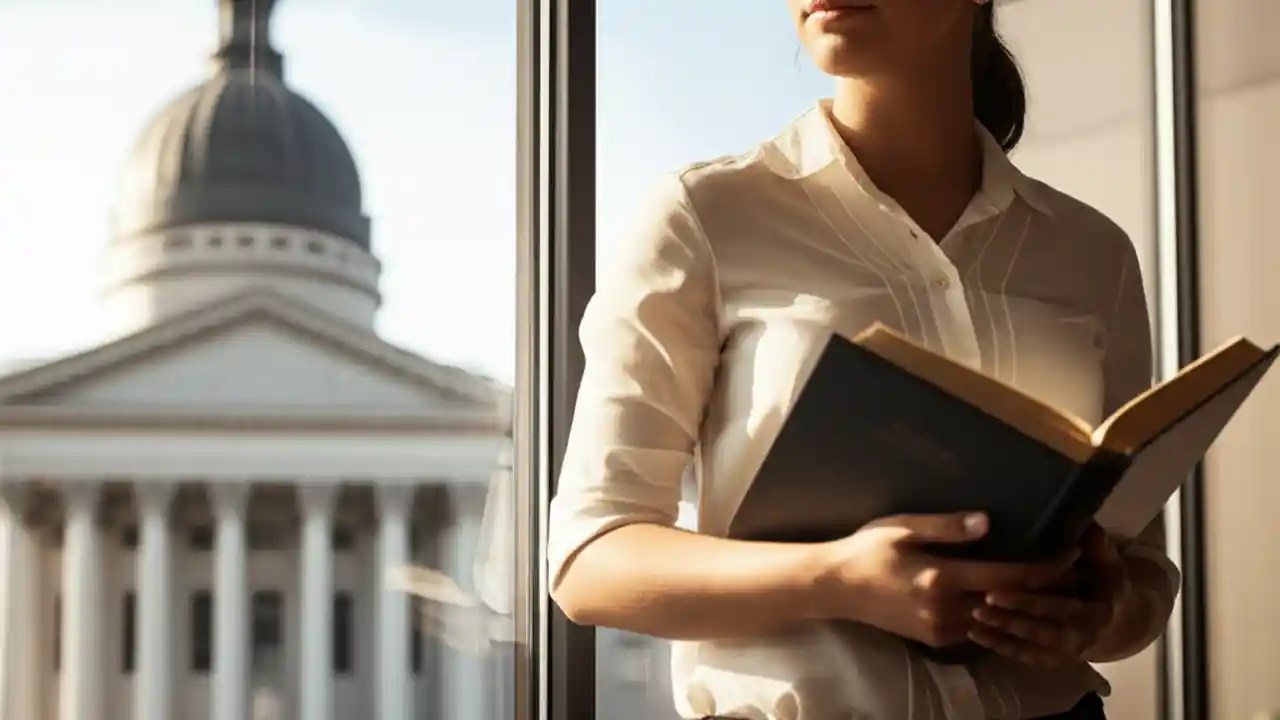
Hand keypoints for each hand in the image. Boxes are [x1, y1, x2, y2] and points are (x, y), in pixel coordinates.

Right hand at [811, 512, 1078, 647]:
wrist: (836, 588)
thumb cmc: (868, 549)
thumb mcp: (903, 527)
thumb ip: (947, 526)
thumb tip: (989, 522)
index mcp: (942, 579)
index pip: (1008, 576)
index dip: (1044, 567)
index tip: (1071, 553)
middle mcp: (947, 610)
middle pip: (1010, 602)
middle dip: (1044, 588)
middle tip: (1074, 570)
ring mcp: (941, 629)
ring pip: (996, 618)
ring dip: (1023, 604)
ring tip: (1051, 585)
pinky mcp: (936, 638)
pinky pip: (978, 627)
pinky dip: (998, 614)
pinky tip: (1010, 599)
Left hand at [968, 524, 1130, 665]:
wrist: (1117, 621)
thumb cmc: (1106, 584)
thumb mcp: (1110, 565)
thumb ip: (1098, 546)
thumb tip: (1083, 522)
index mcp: (1096, 614)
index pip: (1059, 607)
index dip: (1030, 600)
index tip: (1000, 589)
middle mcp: (1080, 638)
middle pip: (1040, 629)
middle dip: (1010, 617)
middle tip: (982, 601)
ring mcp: (1064, 652)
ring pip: (1029, 645)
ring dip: (1001, 632)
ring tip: (974, 615)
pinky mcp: (1050, 658)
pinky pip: (1023, 656)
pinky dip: (1000, 647)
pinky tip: (975, 633)